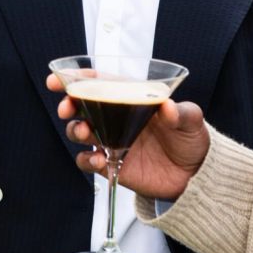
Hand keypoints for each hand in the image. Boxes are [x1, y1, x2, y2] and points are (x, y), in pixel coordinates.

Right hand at [45, 73, 210, 200]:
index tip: (58, 78)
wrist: (195, 175)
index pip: (98, 82)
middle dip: (68, 104)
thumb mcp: (192, 120)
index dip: (76, 78)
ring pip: (79, 131)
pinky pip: (88, 161)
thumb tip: (168, 108)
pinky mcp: (111, 163)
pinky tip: (99, 159)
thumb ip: (181, 113)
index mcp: (130, 97)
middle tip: (67, 107)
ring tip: (86, 132)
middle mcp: (115, 117)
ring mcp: (111, 140)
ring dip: (76, 129)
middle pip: (81, 105)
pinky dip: (87, 159)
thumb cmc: (191, 139)